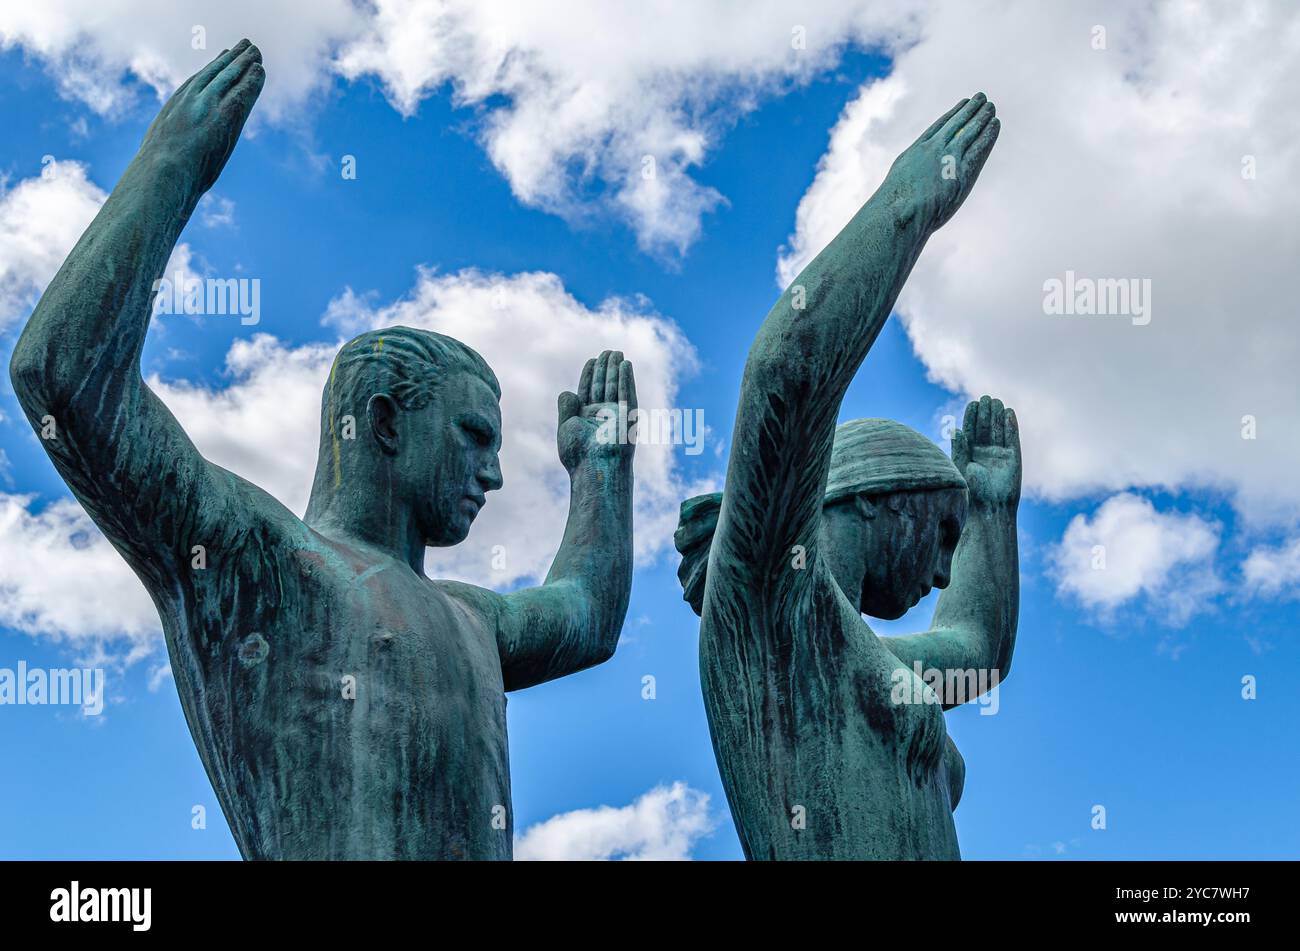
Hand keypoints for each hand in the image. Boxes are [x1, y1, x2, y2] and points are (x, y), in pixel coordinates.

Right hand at [137, 39, 264, 196]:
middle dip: (231, 59)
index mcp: (175, 107)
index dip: (213, 68)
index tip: (223, 56)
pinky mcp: (224, 115)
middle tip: (244, 46)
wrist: (162, 172)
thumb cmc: (157, 174)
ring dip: (244, 62)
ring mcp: (207, 105)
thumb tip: (165, 161)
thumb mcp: (158, 153)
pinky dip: (252, 80)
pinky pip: (242, 92)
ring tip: (255, 51)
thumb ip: (169, 146)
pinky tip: (260, 70)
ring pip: (229, 77)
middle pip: (215, 73)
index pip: (198, 81)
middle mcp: (190, 100)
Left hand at [558, 351, 637, 472]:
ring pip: (615, 386)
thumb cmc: (578, 452)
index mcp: (586, 417)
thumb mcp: (566, 427)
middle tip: (607, 351)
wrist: (595, 466)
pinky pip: (628, 392)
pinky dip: (627, 378)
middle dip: (605, 367)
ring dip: (615, 368)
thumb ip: (566, 407)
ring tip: (616, 352)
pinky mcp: (628, 416)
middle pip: (603, 385)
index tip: (591, 360)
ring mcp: (616, 414)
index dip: (590, 374)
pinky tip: (626, 365)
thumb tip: (568, 391)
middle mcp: (602, 414)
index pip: (588, 390)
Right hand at [882, 92, 999, 232]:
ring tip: (991, 106)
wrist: (901, 211)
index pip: (938, 126)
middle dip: (970, 110)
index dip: (953, 114)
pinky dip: (988, 135)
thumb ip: (909, 182)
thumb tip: (910, 193)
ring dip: (982, 116)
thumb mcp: (897, 188)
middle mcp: (933, 149)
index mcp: (916, 151)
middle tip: (981, 98)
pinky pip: (979, 147)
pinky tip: (995, 124)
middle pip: (956, 124)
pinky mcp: (962, 170)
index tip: (962, 104)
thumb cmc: (894, 208)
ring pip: (969, 131)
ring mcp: (948, 158)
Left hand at [952, 396, 1020, 508]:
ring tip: (996, 401)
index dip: (971, 417)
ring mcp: (999, 453)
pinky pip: (1012, 438)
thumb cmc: (972, 491)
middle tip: (985, 398)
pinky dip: (1011, 425)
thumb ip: (959, 448)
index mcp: (968, 452)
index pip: (970, 430)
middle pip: (985, 427)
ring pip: (998, 429)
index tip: (972, 403)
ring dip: (998, 415)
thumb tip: (955, 429)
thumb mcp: (961, 467)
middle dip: (985, 413)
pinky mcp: (1013, 457)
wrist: (990, 507)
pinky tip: (1009, 413)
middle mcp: (984, 451)